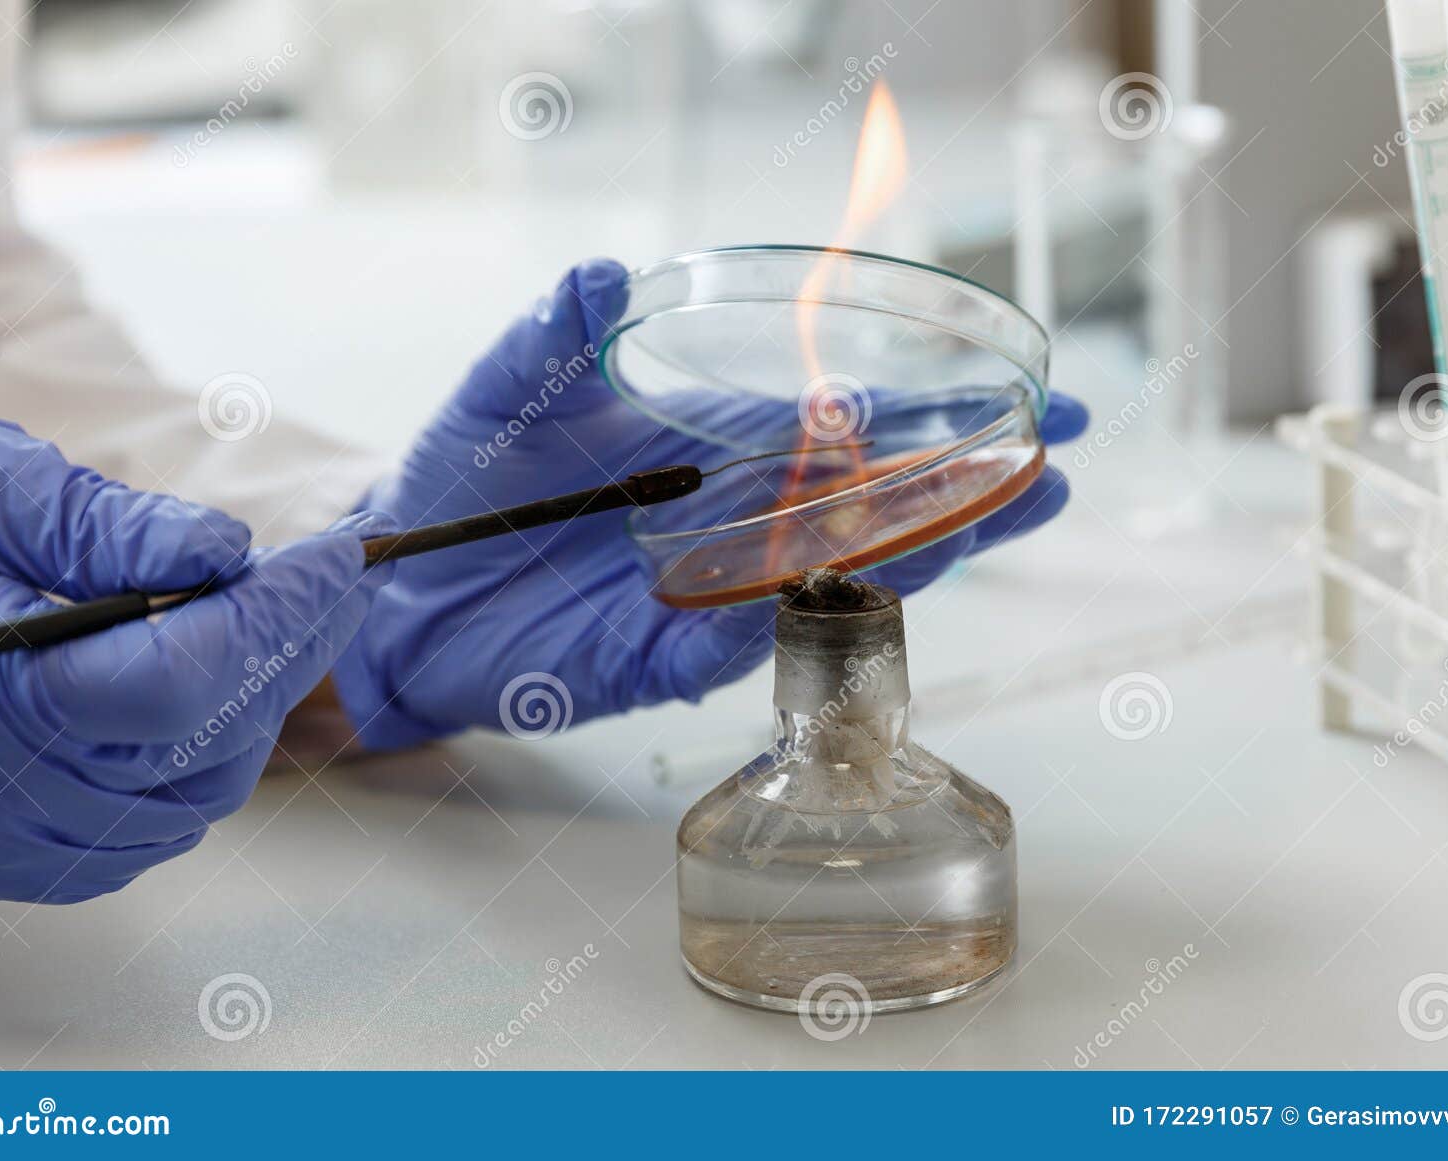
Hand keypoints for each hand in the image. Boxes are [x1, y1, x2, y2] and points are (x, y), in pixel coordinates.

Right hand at [0, 419, 393, 902]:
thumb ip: (101, 525)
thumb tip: (226, 550)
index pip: (178, 680)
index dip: (275, 615)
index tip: (345, 552)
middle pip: (207, 739)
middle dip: (292, 643)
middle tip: (345, 570)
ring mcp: (11, 845)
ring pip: (201, 790)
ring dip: (262, 698)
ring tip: (298, 611)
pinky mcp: (24, 860)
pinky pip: (161, 822)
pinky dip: (213, 750)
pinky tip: (231, 682)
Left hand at [333, 259, 1086, 747]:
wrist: (396, 579)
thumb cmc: (463, 474)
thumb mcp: (512, 385)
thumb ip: (557, 332)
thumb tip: (600, 272)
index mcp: (724, 449)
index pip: (853, 428)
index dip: (937, 413)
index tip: (1025, 394)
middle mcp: (734, 523)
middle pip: (869, 507)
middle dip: (962, 488)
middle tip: (1051, 466)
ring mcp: (704, 593)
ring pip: (822, 578)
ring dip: (905, 553)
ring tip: (985, 518)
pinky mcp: (655, 659)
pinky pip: (728, 644)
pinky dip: (777, 618)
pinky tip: (838, 586)